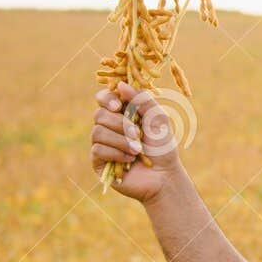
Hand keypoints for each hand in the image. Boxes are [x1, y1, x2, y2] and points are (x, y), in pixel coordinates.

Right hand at [89, 82, 185, 202]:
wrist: (164, 177)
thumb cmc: (162, 148)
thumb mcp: (158, 119)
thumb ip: (142, 100)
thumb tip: (120, 85)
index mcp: (121, 114)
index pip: (104, 98)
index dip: (107, 99)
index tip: (119, 106)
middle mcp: (109, 127)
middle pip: (99, 114)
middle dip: (120, 124)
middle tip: (138, 135)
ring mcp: (102, 144)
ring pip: (97, 132)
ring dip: (120, 140)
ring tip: (137, 150)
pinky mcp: (99, 161)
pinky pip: (97, 149)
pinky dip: (116, 152)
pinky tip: (129, 159)